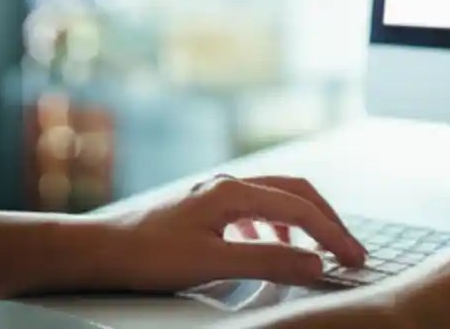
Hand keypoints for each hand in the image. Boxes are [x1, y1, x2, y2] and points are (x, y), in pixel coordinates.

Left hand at [92, 174, 365, 291]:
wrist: (96, 250)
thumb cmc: (145, 254)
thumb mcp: (211, 263)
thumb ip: (267, 263)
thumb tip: (315, 265)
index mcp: (234, 192)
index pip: (301, 210)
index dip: (332, 235)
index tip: (353, 260)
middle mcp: (228, 184)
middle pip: (296, 193)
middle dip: (327, 221)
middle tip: (349, 250)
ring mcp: (216, 194)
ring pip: (277, 199)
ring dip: (304, 222)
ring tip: (319, 250)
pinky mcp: (205, 207)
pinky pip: (256, 209)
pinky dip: (277, 227)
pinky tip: (271, 247)